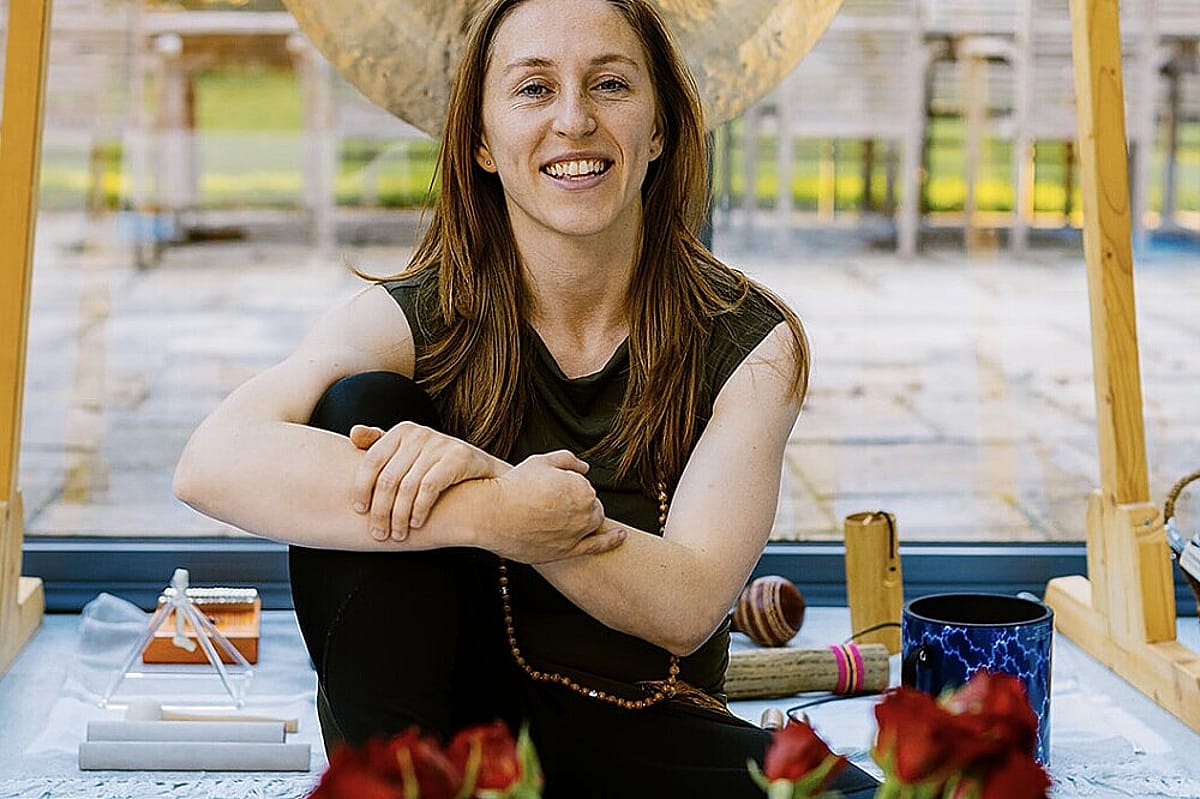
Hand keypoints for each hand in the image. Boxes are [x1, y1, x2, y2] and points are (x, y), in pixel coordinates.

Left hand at [349, 422, 507, 541]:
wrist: (483, 474)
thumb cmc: (437, 467)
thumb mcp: (408, 454)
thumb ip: (380, 446)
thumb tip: (353, 433)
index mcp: (401, 431)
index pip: (371, 461)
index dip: (362, 488)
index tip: (360, 511)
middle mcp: (419, 434)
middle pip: (388, 478)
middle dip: (381, 510)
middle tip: (378, 533)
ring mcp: (439, 443)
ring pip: (407, 487)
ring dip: (399, 516)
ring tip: (397, 534)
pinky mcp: (458, 456)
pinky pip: (429, 488)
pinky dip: (419, 509)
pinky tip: (415, 524)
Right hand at [488, 450, 622, 562]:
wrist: (491, 513)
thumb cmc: (514, 486)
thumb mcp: (541, 461)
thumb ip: (568, 460)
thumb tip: (585, 467)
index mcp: (583, 488)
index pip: (585, 487)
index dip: (567, 487)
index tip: (550, 489)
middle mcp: (585, 513)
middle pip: (591, 506)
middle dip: (576, 503)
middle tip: (549, 502)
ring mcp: (577, 535)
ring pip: (591, 524)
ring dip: (582, 518)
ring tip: (557, 516)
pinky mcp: (567, 551)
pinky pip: (596, 547)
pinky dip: (611, 541)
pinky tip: (621, 537)